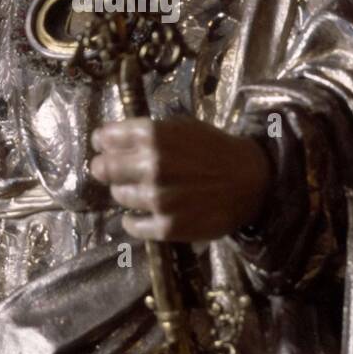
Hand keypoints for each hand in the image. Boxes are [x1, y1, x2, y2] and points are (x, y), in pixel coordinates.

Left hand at [89, 116, 271, 242]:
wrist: (251, 181)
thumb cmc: (214, 150)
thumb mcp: (182, 127)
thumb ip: (147, 132)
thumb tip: (109, 139)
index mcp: (155, 136)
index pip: (107, 138)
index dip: (102, 142)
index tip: (102, 146)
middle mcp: (153, 166)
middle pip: (105, 169)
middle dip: (103, 168)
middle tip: (107, 170)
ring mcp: (159, 198)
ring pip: (118, 196)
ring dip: (124, 192)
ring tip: (140, 190)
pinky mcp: (167, 226)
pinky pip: (133, 225)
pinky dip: (133, 221)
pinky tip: (140, 215)